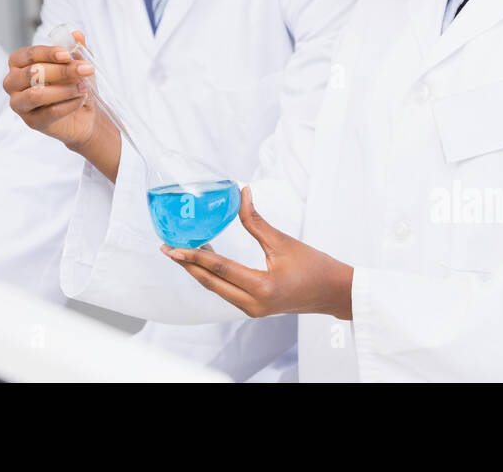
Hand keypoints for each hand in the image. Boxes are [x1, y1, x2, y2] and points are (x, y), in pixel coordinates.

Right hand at [3, 32, 97, 150]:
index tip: (67, 54)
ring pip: (36, 94)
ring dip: (65, 90)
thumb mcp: (78, 63)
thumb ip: (76, 49)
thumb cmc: (73, 84)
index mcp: (19, 63)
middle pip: (32, 73)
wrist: (82, 114)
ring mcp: (19, 104)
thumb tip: (77, 35)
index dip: (48, 53)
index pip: (28, 55)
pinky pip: (49, 112)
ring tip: (84, 87)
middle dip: (62, 70)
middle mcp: (12, 82)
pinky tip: (82, 99)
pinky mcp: (31, 122)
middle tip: (86, 69)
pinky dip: (69, 104)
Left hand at [161, 186, 354, 319]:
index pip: (219, 269)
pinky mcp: (254, 308)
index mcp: (262, 288)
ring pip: (216, 289)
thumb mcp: (283, 241)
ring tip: (182, 250)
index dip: (194, 256)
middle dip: (187, 265)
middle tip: (168, 248)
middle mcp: (253, 304)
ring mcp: (252, 310)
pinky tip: (205, 260)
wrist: (334, 292)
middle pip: (210, 283)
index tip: (173, 247)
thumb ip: (256, 220)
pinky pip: (226, 291)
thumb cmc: (315, 267)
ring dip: (198, 270)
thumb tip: (241, 192)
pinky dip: (212, 276)